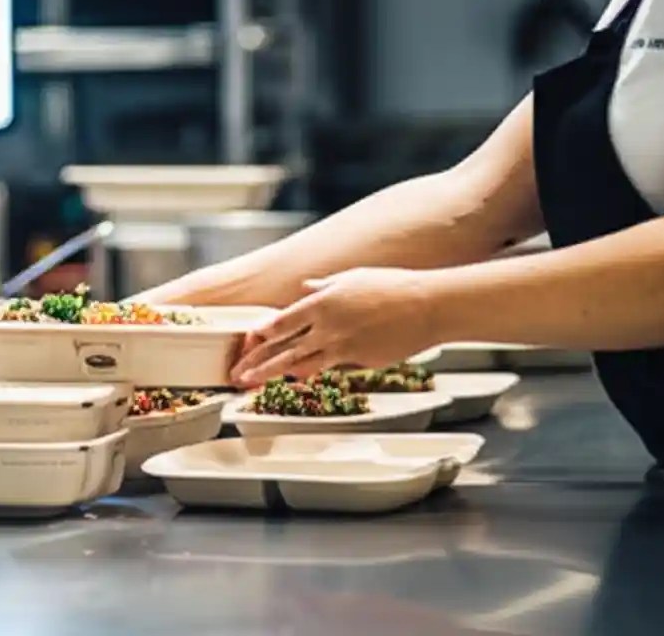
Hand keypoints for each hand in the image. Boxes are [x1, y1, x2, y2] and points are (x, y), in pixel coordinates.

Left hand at [231, 268, 438, 385]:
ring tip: (255, 384)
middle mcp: (327, 327)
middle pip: (283, 349)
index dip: (260, 335)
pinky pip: (331, 368)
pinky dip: (312, 373)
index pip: (281, 322)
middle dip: (256, 364)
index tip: (245, 342)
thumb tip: (304, 289)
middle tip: (237, 376)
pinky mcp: (359, 361)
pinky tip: (298, 379)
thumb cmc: (392, 287)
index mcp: (322, 303)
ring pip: (301, 365)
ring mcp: (342, 348)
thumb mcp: (352, 278)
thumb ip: (324, 287)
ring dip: (275, 375)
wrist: (427, 307)